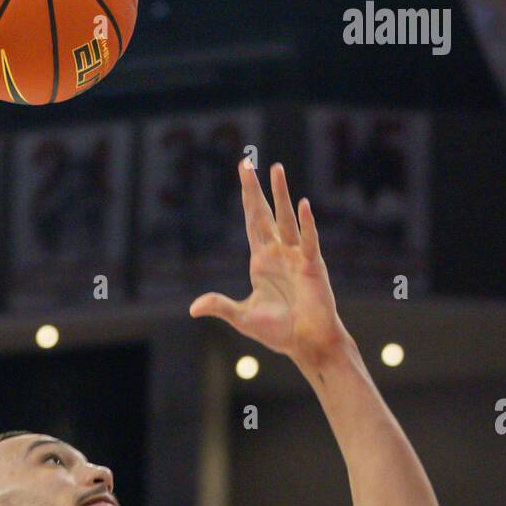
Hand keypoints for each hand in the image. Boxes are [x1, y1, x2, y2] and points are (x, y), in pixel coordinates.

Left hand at [190, 161, 346, 367]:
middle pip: (265, 214)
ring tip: (276, 169)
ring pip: (287, 219)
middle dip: (256, 189)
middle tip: (247, 163)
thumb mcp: (243, 318)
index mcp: (262, 261)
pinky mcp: (312, 266)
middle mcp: (279, 253)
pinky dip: (307, 224)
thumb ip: (220, 307)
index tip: (242, 175)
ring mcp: (296, 257)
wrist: (307, 342)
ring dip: (281, 195)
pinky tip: (303, 205)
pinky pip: (308, 241)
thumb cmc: (279, 331)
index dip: (246, 199)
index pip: (252, 223)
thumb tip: (193, 309)